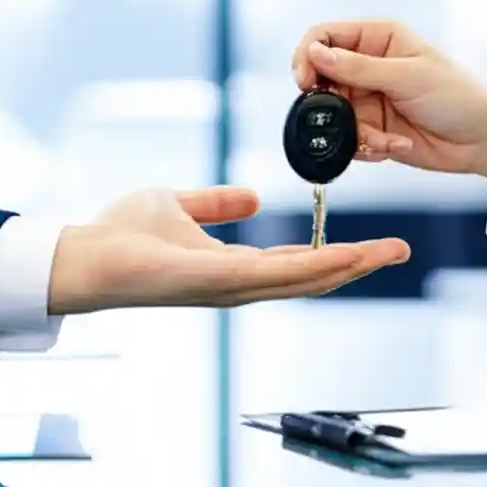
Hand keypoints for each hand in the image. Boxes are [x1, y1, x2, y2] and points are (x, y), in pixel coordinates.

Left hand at [48, 186, 409, 312]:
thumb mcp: (179, 205)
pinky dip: (314, 267)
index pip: (297, 264)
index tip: (376, 245)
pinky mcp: (217, 283)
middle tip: (402, 250)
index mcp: (235, 269)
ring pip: (303, 280)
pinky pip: (275, 274)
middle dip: (359, 265)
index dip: (338, 255)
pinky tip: (344, 257)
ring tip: (389, 252)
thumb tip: (254, 198)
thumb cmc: (121, 236)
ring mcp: (231, 289)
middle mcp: (240, 286)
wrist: (84, 256)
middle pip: (313, 277)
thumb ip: (217, 204)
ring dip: (349, 267)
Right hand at [290, 20, 486, 200]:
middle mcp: (369, 65)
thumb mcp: (406, 76)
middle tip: (340, 117)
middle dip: (328, 103)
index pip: (325, 36)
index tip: (304, 79)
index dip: (307, 55)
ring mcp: (369, 98)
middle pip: (321, 77)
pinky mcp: (373, 127)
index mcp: (379, 38)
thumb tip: (314, 54)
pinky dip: (368, 145)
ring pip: (333, 114)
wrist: (483, 139)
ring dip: (356, 130)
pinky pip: (350, 138)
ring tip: (386, 138)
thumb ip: (357, 67)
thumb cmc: (457, 96)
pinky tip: (396, 145)